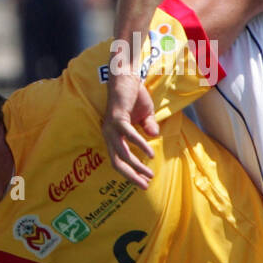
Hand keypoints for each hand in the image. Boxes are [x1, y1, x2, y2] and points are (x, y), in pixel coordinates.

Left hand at [102, 71, 158, 187]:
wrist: (128, 76)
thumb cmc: (133, 95)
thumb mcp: (144, 115)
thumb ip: (147, 127)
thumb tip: (154, 136)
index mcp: (112, 135)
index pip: (117, 160)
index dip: (129, 173)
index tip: (143, 183)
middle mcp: (108, 133)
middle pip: (116, 162)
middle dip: (130, 176)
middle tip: (144, 186)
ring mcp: (111, 126)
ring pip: (122, 153)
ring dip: (137, 165)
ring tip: (150, 174)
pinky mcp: (117, 117)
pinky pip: (129, 135)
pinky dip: (140, 145)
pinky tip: (150, 152)